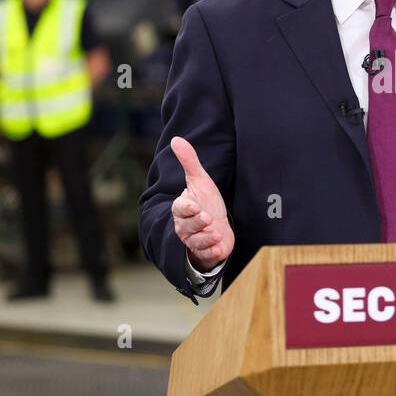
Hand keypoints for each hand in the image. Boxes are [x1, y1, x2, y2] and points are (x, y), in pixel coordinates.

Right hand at [170, 135, 234, 270]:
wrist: (217, 225)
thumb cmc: (206, 202)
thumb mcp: (200, 181)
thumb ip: (189, 162)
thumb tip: (176, 139)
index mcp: (182, 208)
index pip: (180, 208)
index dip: (187, 207)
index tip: (195, 205)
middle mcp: (185, 226)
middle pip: (188, 226)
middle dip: (197, 223)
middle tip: (207, 218)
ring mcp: (194, 241)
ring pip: (196, 242)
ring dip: (206, 238)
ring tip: (217, 234)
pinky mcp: (205, 253)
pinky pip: (205, 255)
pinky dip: (211, 253)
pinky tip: (219, 249)